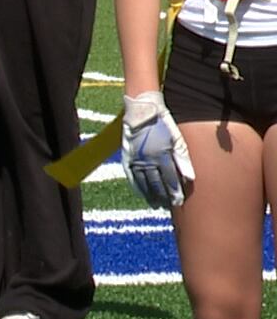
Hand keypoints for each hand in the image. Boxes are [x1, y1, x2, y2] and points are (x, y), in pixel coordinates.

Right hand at [121, 90, 194, 208]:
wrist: (142, 113)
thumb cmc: (163, 124)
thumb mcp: (176, 139)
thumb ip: (183, 159)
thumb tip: (190, 177)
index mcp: (161, 155)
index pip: (169, 178)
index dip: (174, 191)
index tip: (179, 201)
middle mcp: (148, 161)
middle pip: (157, 184)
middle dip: (164, 196)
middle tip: (169, 205)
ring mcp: (136, 160)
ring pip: (144, 182)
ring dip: (150, 195)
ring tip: (156, 204)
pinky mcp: (128, 159)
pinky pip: (132, 177)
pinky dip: (138, 187)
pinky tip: (142, 194)